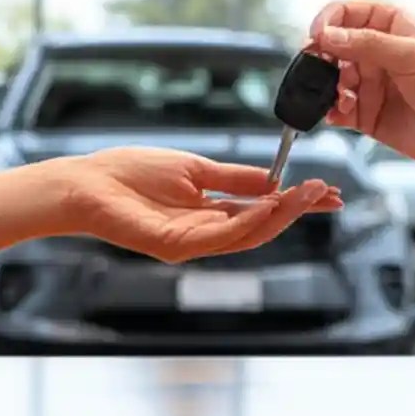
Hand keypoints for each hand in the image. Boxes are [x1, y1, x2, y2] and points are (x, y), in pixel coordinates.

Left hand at [62, 147, 341, 262]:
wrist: (86, 184)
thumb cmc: (130, 174)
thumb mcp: (194, 169)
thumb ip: (233, 178)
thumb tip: (273, 178)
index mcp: (210, 215)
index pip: (263, 213)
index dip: (296, 204)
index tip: (328, 193)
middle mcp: (204, 235)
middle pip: (263, 228)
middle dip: (297, 211)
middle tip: (328, 194)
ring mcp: (190, 244)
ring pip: (247, 235)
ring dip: (281, 215)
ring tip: (308, 195)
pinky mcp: (173, 246)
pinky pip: (219, 237)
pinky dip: (248, 222)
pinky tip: (269, 206)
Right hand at [308, 0, 414, 193]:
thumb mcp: (411, 54)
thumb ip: (367, 44)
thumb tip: (327, 36)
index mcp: (391, 25)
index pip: (345, 13)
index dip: (327, 22)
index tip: (317, 37)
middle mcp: (378, 53)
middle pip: (332, 47)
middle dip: (322, 58)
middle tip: (319, 69)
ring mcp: (372, 85)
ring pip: (331, 80)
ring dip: (327, 87)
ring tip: (343, 97)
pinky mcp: (369, 115)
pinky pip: (338, 110)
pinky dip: (331, 111)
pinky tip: (338, 113)